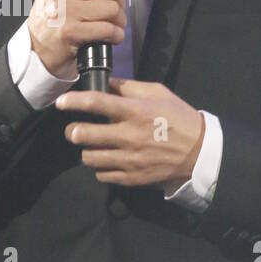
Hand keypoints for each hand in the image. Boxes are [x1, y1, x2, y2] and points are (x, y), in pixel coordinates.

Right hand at [27, 0, 143, 76]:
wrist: (37, 49)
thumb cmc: (58, 16)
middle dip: (119, 1)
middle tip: (112, 11)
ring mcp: (63, 10)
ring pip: (112, 8)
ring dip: (118, 21)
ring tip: (111, 25)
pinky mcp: (69, 31)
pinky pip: (107, 28)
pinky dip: (115, 35)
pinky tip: (110, 37)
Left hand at [55, 77, 204, 186]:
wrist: (199, 152)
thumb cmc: (177, 117)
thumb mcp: (157, 93)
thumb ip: (129, 87)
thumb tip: (104, 83)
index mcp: (135, 111)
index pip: (96, 103)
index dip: (74, 101)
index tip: (61, 102)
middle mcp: (129, 136)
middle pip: (85, 135)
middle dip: (73, 131)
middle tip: (75, 129)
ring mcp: (129, 160)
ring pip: (89, 157)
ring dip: (86, 150)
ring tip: (93, 145)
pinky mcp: (132, 178)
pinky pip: (102, 174)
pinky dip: (100, 167)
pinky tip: (108, 159)